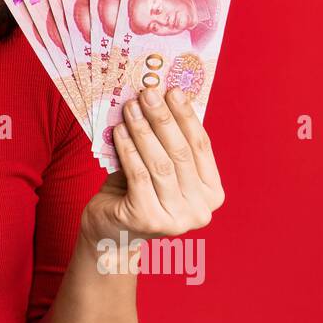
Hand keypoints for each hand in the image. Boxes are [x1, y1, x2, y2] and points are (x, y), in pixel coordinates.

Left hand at [79, 86, 225, 258]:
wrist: (109, 231)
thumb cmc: (136, 193)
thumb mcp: (158, 168)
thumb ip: (167, 144)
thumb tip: (161, 99)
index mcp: (213, 194)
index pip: (202, 147)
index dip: (187, 117)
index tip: (173, 91)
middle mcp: (201, 211)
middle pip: (181, 153)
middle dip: (163, 119)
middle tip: (148, 93)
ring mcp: (176, 220)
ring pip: (160, 164)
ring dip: (143, 131)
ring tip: (130, 107)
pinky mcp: (148, 220)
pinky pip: (139, 176)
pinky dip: (129, 150)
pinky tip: (119, 131)